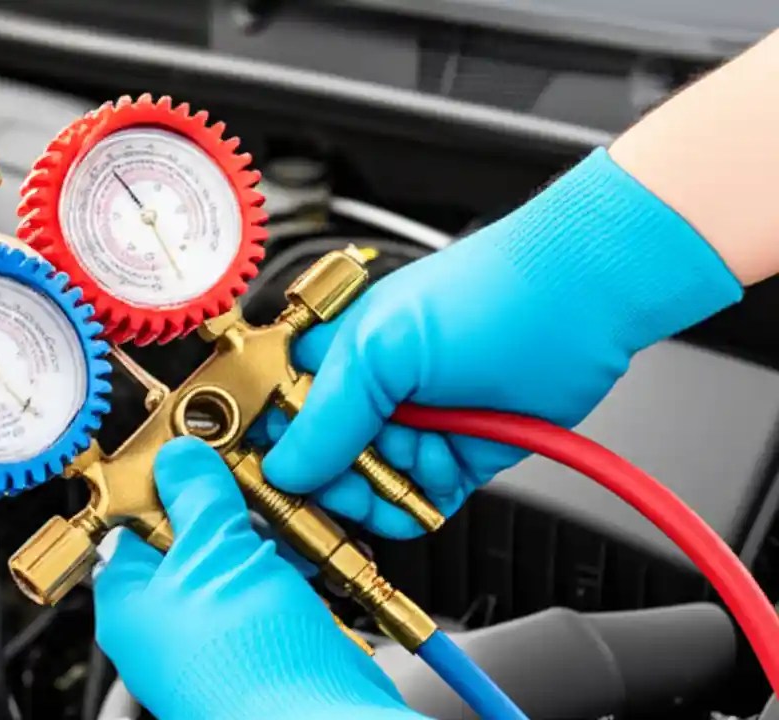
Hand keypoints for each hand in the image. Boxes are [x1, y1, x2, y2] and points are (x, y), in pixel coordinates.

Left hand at [93, 437, 426, 719]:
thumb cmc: (247, 664)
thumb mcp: (214, 548)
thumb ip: (196, 493)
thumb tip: (179, 457)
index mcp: (127, 602)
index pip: (130, 519)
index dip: (164, 480)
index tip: (197, 453)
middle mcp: (164, 626)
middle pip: (187, 538)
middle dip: (227, 508)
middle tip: (251, 485)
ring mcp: (215, 640)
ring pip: (235, 563)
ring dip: (267, 537)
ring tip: (288, 522)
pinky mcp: (263, 648)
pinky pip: (271, 592)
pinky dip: (291, 570)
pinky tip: (310, 559)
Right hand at [261, 148, 741, 538]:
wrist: (580, 299)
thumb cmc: (484, 293)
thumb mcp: (382, 353)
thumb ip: (327, 418)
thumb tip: (283, 469)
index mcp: (334, 354)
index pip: (278, 417)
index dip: (275, 452)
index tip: (277, 485)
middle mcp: (370, 392)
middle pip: (323, 465)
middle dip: (336, 482)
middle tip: (351, 484)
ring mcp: (413, 425)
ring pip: (371, 490)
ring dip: (385, 490)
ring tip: (412, 465)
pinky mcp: (457, 452)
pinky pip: (421, 500)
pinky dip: (420, 503)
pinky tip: (431, 484)